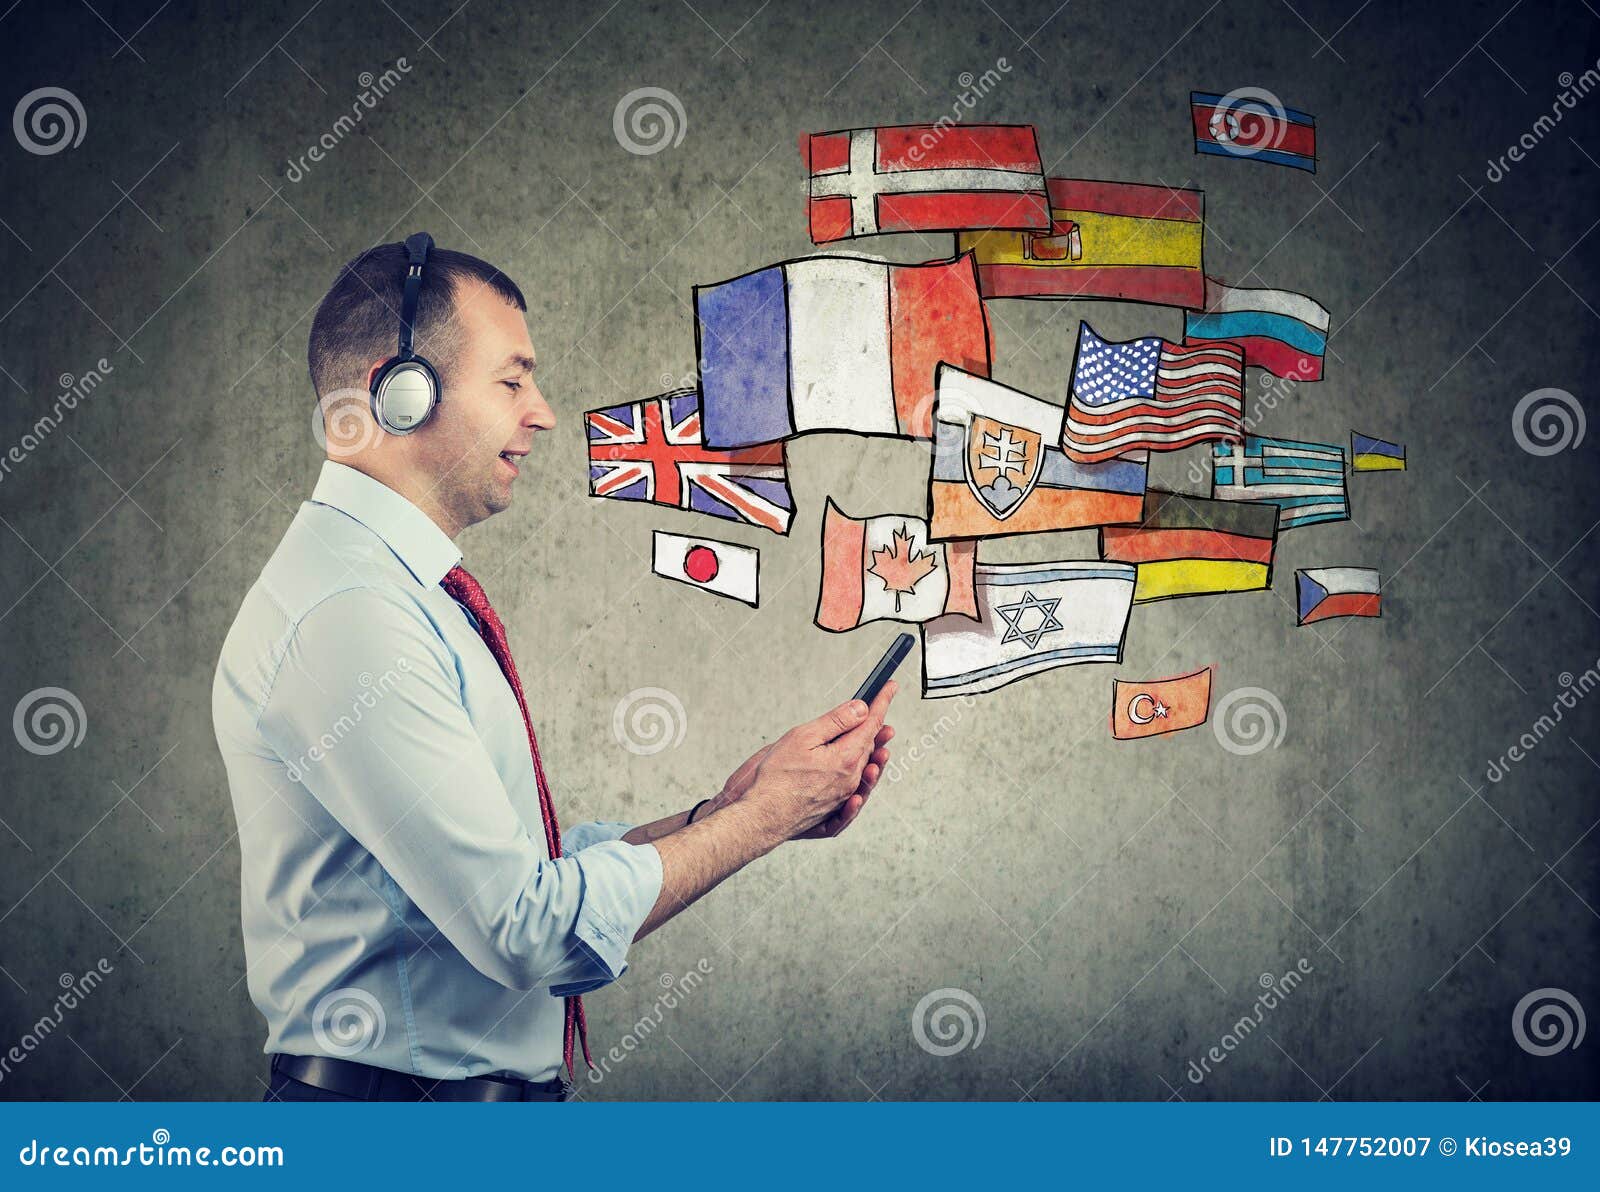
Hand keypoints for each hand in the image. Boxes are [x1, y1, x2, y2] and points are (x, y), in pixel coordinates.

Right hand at [727, 682, 896, 847]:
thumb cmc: (775, 778)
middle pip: (868, 749)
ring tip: (883, 747)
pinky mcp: (831, 812)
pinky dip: (861, 791)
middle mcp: (849, 780)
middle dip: (876, 729)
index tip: (890, 687)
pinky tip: (862, 789)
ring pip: (862, 773)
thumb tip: (861, 709)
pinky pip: (852, 802)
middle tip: (880, 713)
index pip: (871, 725)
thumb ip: (836, 722)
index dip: (881, 703)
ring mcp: (842, 798)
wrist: (761, 816)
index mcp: (846, 758)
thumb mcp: (803, 737)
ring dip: (874, 756)